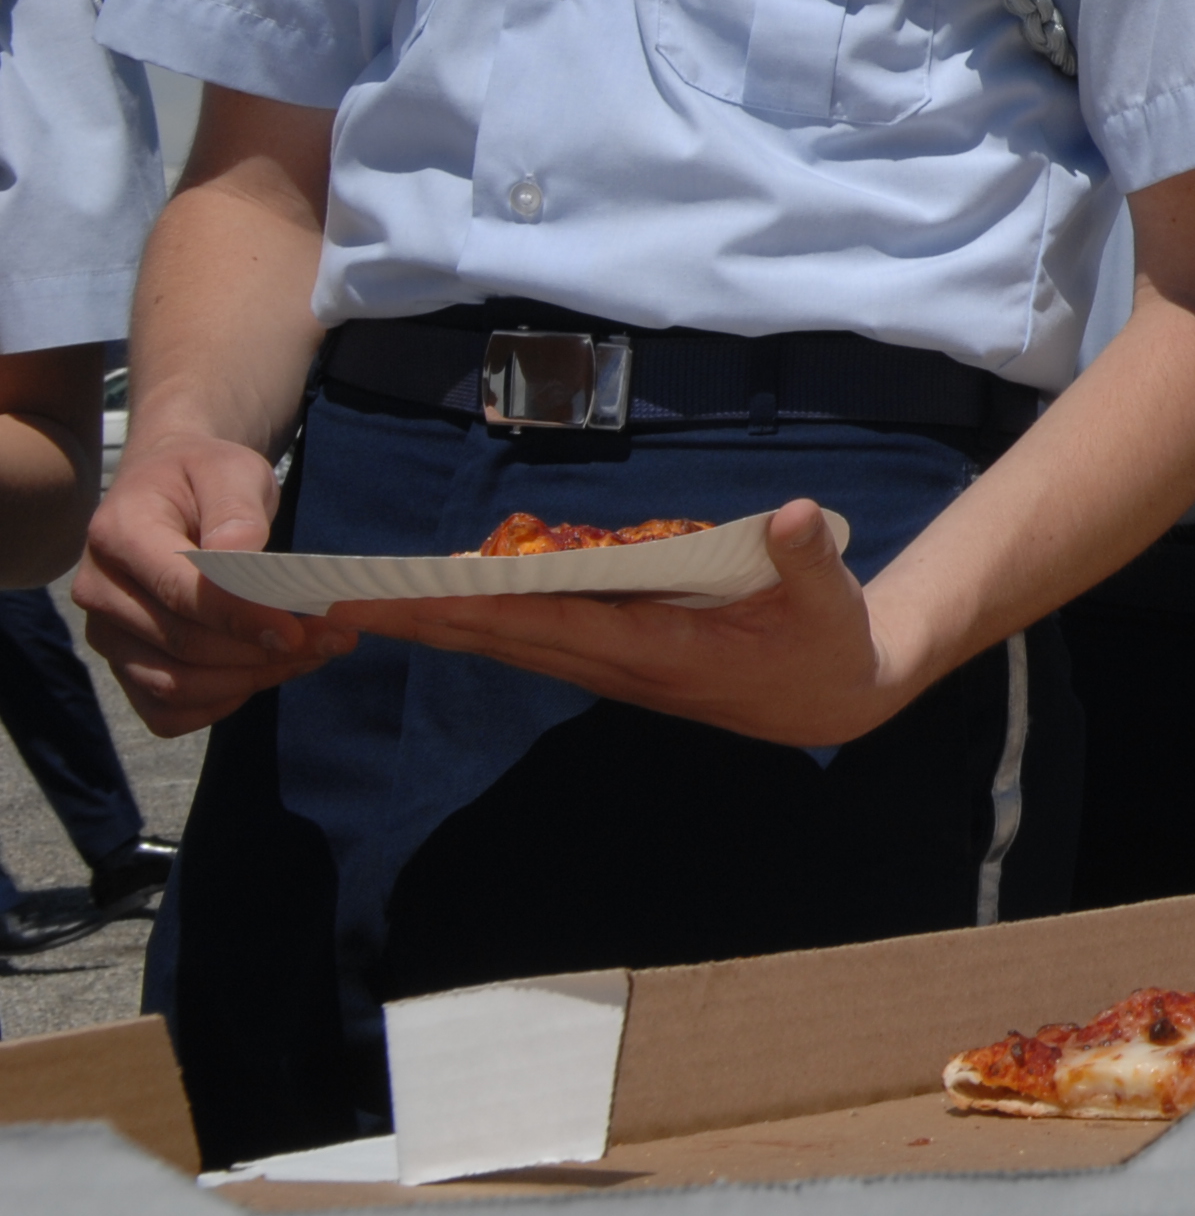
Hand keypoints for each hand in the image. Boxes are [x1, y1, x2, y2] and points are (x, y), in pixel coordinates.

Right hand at [75, 432, 353, 733]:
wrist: (174, 489)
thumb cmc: (205, 477)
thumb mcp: (231, 471)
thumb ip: (236, 512)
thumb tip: (240, 556)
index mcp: (118, 534)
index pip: (179, 591)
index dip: (241, 617)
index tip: (298, 629)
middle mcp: (100, 591)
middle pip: (180, 645)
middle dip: (261, 652)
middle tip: (333, 639)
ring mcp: (108, 635)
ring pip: (173, 685)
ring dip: (250, 680)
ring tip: (313, 654)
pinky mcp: (125, 665)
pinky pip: (165, 711)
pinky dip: (220, 704)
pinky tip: (266, 674)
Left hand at [315, 502, 922, 745]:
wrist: (833, 698)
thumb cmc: (829, 642)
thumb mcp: (832, 601)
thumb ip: (807, 559)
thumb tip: (789, 517)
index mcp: (664, 648)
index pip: (557, 623)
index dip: (486, 606)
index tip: (421, 593)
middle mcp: (622, 664)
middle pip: (506, 640)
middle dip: (425, 619)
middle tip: (340, 599)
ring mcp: (612, 667)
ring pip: (507, 645)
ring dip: (436, 626)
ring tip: (366, 602)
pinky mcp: (614, 660)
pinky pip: (529, 641)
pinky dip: (477, 624)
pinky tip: (439, 609)